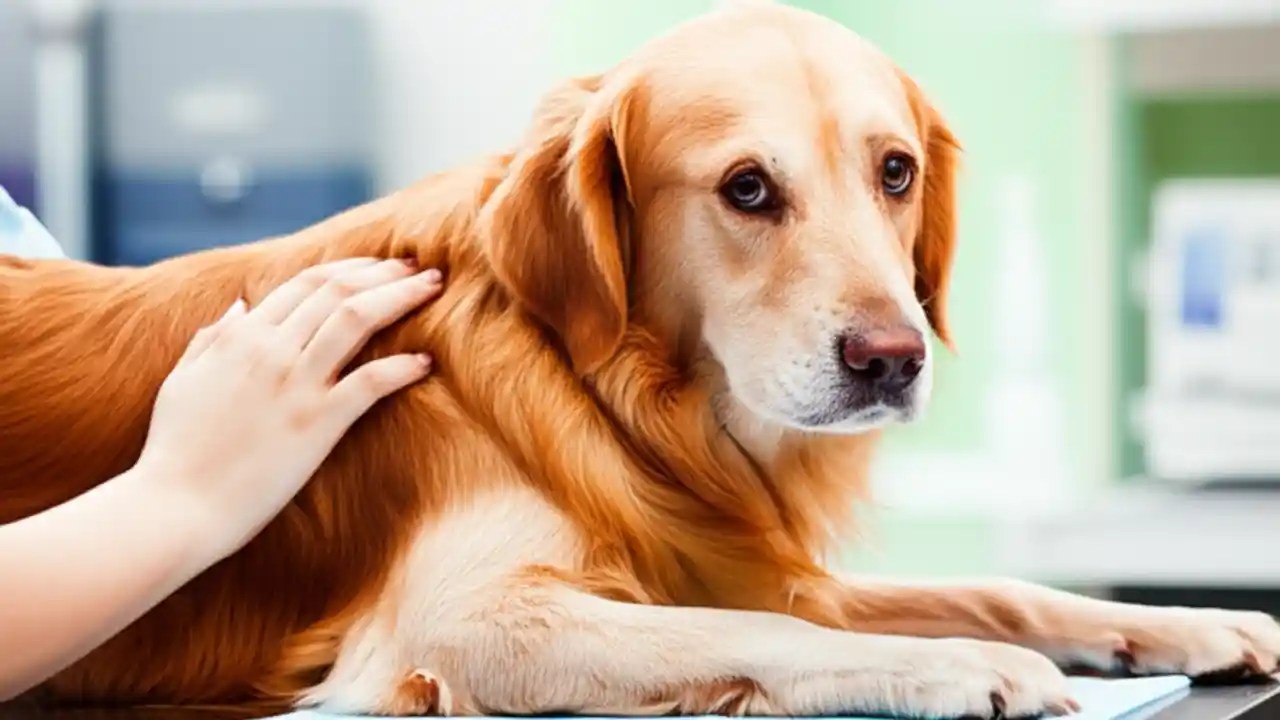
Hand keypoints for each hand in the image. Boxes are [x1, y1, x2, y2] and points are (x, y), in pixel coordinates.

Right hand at [134, 257, 442, 560]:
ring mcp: (295, 385)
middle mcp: (271, 350)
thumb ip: (211, 340)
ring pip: (357, 318)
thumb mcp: (181, 382)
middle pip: (339, 290)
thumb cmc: (173, 452)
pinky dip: (402, 367)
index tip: (381, 266)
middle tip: (421, 267)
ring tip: (433, 288)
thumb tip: (240, 307)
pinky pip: (370, 382)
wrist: (173, 508)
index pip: (307, 283)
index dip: (351, 268)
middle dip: (386, 273)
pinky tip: (426, 362)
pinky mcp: (317, 423)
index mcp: (241, 337)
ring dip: (401, 296)